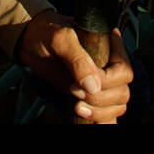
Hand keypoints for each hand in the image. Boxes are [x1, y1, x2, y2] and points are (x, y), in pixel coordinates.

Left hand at [13, 10, 133, 123]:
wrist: (29, 41)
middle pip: (122, 92)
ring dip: (99, 112)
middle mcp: (110, 65)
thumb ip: (77, 59)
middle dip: (100, 99)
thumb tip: (94, 87)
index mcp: (110, 45)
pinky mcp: (91, 95)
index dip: (108, 81)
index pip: (124, 70)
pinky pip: (107, 113)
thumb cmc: (46, 32)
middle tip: (73, 91)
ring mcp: (101, 82)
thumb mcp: (60, 39)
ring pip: (117, 106)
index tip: (83, 82)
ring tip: (77, 107)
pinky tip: (89, 121)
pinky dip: (103, 120)